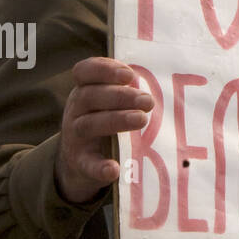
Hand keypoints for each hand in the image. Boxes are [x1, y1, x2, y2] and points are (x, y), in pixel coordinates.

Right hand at [56, 57, 153, 204]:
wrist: (79, 161)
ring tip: (142, 119)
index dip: (105, 70)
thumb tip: (163, 80)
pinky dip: (100, 167)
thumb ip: (127, 88)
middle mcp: (76, 110)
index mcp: (85, 90)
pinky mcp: (80, 163)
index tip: (129, 75)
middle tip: (148, 101)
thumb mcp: (109, 100)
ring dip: (116, 120)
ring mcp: (75, 137)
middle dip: (121, 96)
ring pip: (89, 125)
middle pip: (91, 96)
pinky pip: (87, 164)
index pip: (84, 72)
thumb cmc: (105, 118)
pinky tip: (114, 169)